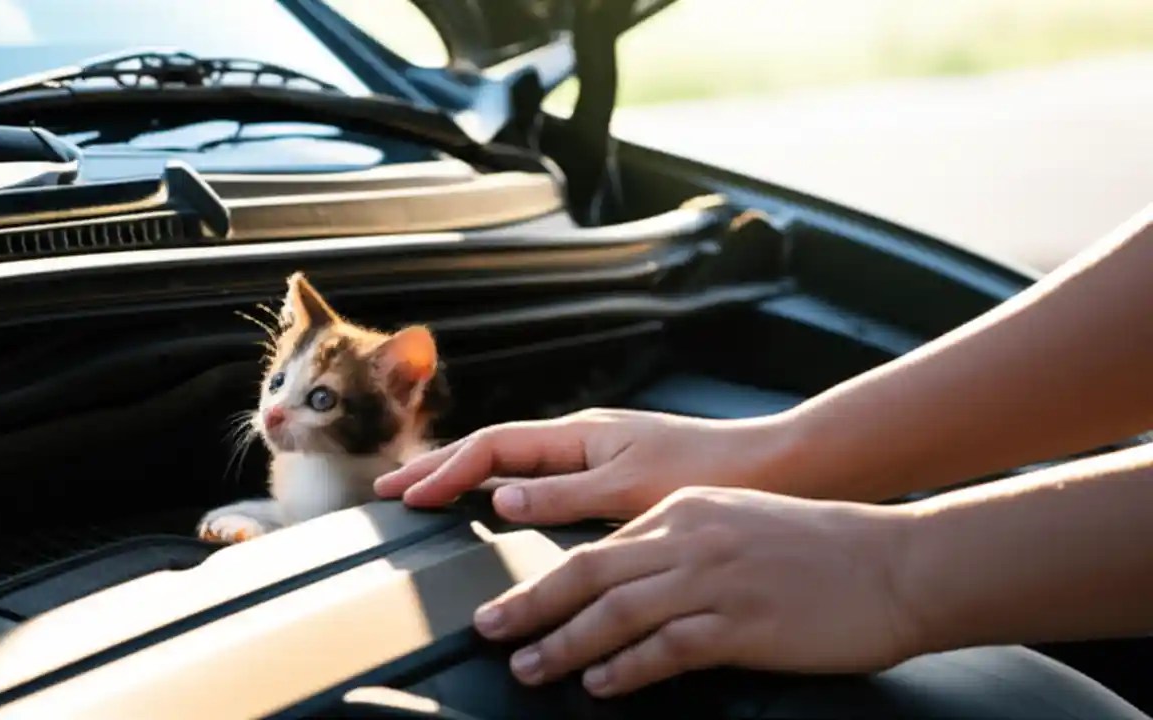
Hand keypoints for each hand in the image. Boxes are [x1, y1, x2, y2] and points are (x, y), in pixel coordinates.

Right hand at [374, 408, 791, 523]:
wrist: (774, 467)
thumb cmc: (711, 471)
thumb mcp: (633, 488)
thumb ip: (565, 493)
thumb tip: (502, 496)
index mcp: (581, 435)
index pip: (494, 448)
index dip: (447, 472)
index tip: (408, 496)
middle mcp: (583, 439)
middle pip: (494, 450)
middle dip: (440, 468)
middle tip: (391, 489)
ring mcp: (596, 453)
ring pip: (515, 462)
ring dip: (466, 476)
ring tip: (426, 492)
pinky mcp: (613, 473)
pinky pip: (541, 478)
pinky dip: (504, 489)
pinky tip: (496, 503)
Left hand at [470, 486, 918, 696]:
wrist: (894, 563)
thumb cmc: (819, 548)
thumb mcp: (736, 524)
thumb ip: (681, 543)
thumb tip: (628, 578)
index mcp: (685, 511)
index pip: (599, 548)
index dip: (546, 579)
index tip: (512, 601)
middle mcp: (690, 538)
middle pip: (589, 574)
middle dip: (531, 604)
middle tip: (488, 628)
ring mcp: (715, 580)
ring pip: (616, 613)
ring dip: (563, 644)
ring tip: (528, 668)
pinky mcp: (742, 624)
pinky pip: (667, 649)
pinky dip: (625, 668)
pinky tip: (599, 684)